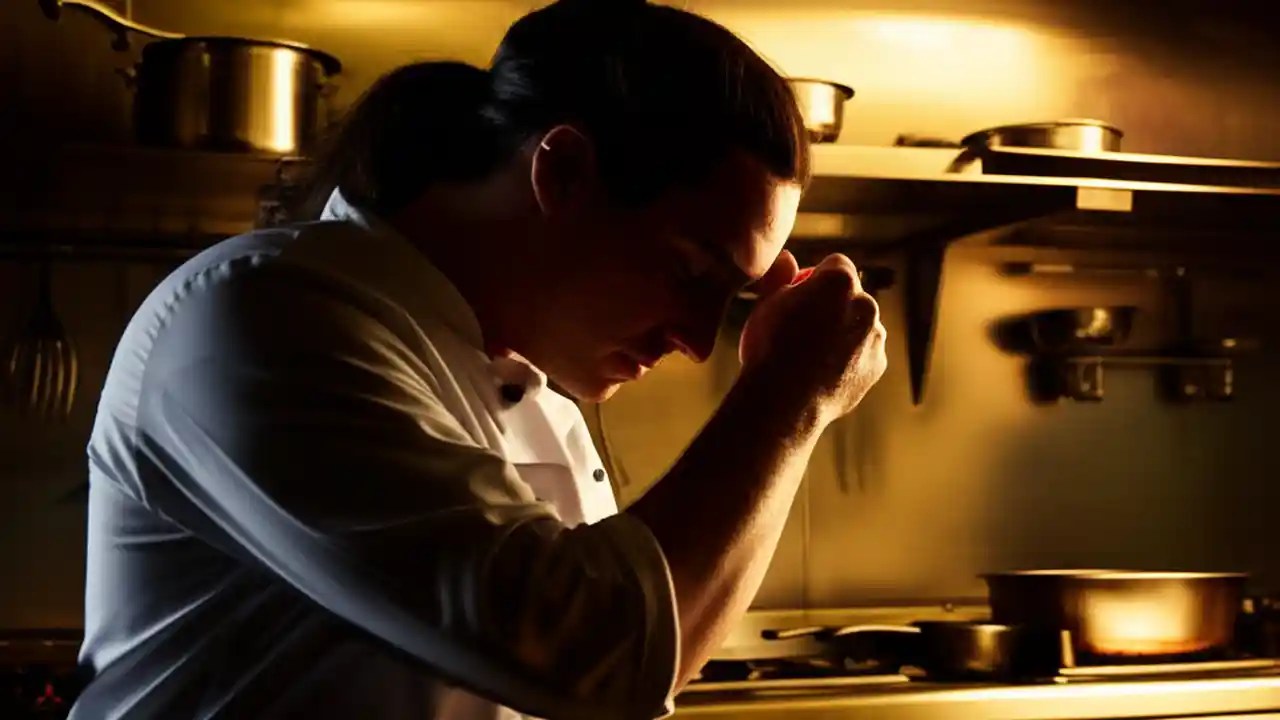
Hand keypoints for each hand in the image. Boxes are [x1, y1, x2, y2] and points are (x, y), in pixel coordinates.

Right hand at [738, 253, 886, 424]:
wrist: (782, 402)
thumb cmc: (769, 347)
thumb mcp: (766, 302)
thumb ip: (782, 275)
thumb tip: (788, 258)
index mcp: (839, 282)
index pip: (835, 264)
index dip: (814, 278)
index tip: (797, 296)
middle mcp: (866, 305)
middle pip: (851, 295)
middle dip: (832, 306)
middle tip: (801, 328)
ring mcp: (875, 337)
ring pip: (859, 325)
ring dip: (842, 332)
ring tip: (810, 356)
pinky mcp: (877, 366)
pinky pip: (864, 354)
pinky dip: (849, 360)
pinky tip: (822, 373)